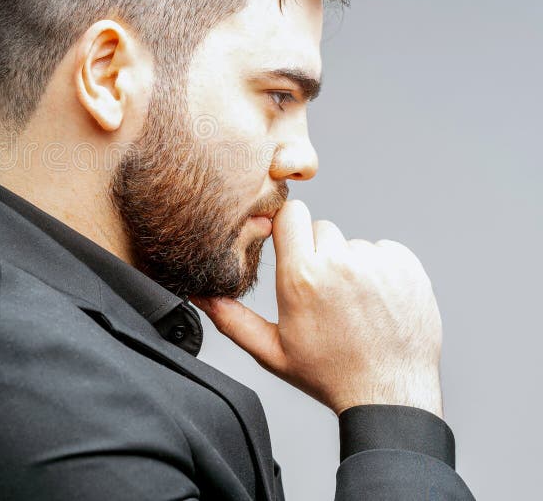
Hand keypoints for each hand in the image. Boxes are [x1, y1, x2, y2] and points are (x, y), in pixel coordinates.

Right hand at [191, 200, 443, 417]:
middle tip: (324, 291)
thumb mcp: (272, 351)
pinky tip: (378, 301)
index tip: (290, 246)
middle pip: (320, 227)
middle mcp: (339, 263)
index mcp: (301, 278)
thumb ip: (231, 318)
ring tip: (354, 303)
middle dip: (318, 251)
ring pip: (353, 242)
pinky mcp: (407, 267)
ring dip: (351, 263)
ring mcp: (376, 264)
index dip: (287, 228)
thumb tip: (199, 294)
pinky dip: (381, 269)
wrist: (391, 395)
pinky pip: (385, 250)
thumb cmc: (329, 375)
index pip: (290, 213)